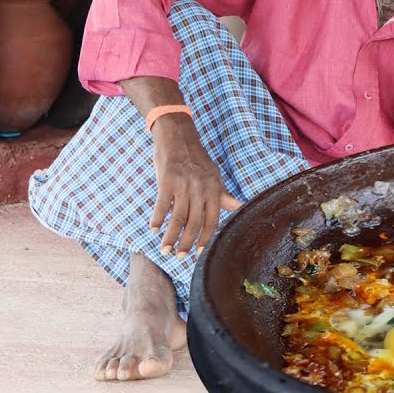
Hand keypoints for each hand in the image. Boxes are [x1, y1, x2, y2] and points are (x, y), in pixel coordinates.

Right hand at [150, 114, 242, 257]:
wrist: (178, 135)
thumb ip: (223, 196)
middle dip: (186, 243)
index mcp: (214, 189)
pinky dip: (157, 219)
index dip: (205, 238)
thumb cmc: (196, 160)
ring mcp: (184, 184)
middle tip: (179, 257)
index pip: (212, 220)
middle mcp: (201, 188)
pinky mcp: (167, 180)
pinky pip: (161, 205)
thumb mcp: (214, 176)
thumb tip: (240, 207)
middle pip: (194, 223)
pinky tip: (153, 229)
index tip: (198, 253)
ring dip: (170, 237)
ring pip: (178, 218)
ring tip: (164, 249)